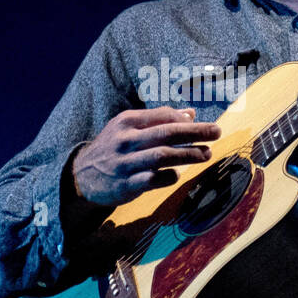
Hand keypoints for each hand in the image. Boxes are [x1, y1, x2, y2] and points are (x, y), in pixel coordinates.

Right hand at [70, 107, 220, 205]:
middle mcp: (126, 140)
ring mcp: (126, 163)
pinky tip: (179, 173)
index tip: (203, 124)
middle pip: (167, 134)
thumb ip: (158, 120)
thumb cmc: (112, 148)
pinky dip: (170, 175)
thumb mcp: (128, 128)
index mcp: (126, 121)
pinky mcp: (127, 184)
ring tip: (206, 153)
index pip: (162, 116)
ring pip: (163, 156)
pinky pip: (155, 180)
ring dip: (188, 154)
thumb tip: (191, 113)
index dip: (185, 119)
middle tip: (217, 132)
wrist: (81, 175)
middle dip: (195, 133)